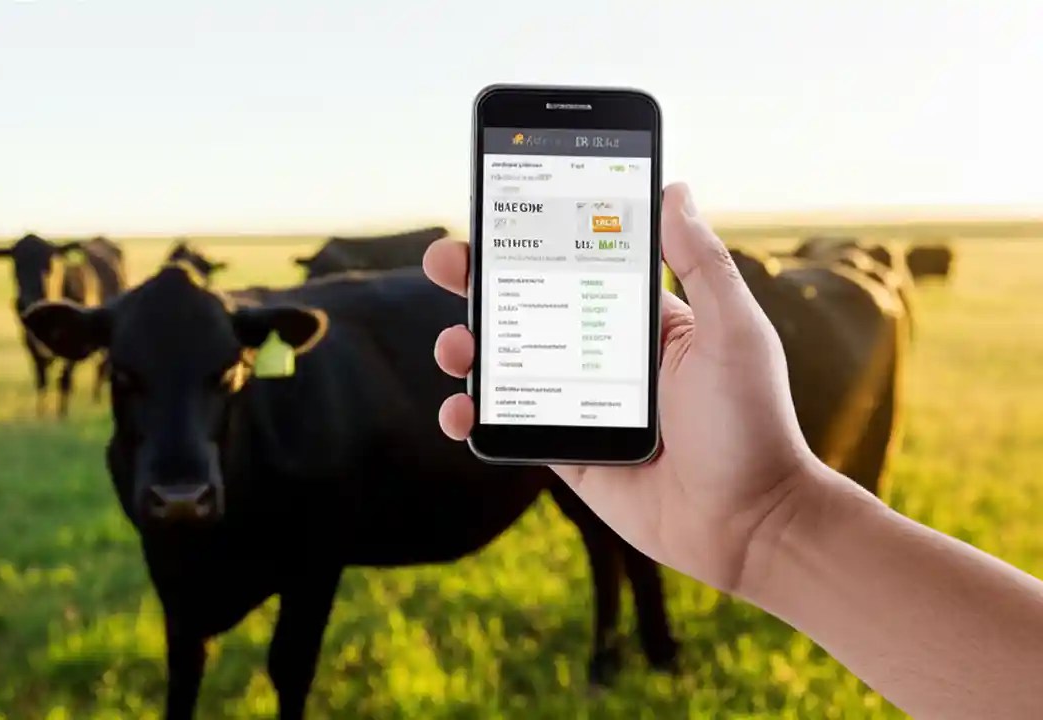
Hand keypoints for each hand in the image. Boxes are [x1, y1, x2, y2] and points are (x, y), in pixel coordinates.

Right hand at [422, 183, 823, 595]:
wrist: (749, 525)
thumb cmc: (753, 423)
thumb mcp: (733, 331)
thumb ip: (701, 263)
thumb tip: (673, 189)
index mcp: (640, 318)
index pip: (573, 263)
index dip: (532, 237)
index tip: (495, 210)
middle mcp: (602, 354)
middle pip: (524, 306)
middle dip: (477, 280)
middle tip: (445, 261)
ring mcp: (577, 403)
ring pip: (504, 363)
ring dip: (466, 347)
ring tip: (455, 348)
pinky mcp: (564, 450)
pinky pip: (505, 425)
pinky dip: (471, 415)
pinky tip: (461, 410)